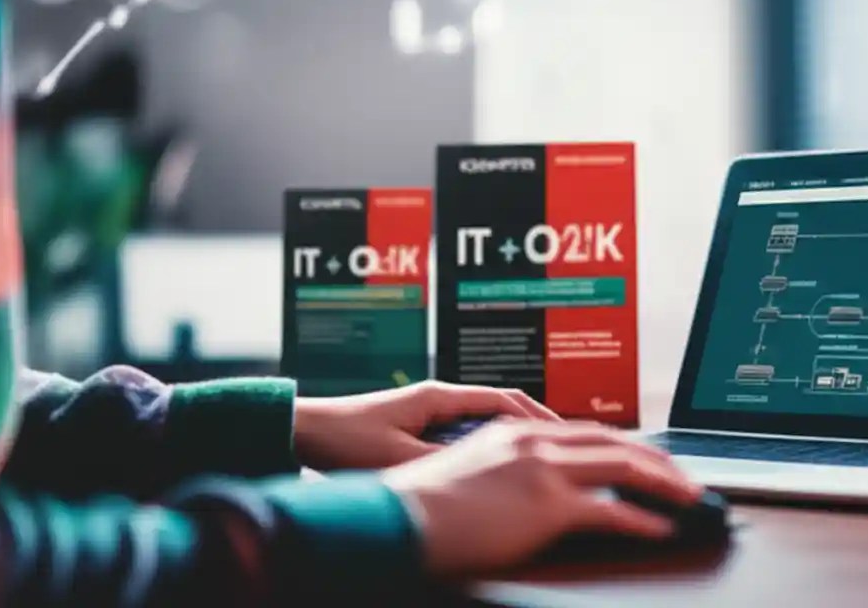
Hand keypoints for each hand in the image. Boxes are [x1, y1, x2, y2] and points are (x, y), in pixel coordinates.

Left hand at [293, 381, 559, 469]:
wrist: (304, 430)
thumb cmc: (343, 439)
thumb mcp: (397, 457)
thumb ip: (441, 462)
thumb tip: (482, 472)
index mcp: (438, 396)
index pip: (503, 399)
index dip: (537, 415)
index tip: (563, 432)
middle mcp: (437, 397)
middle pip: (499, 405)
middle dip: (532, 422)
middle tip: (563, 443)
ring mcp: (428, 409)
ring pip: (483, 418)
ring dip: (510, 433)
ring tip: (538, 454)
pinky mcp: (416, 424)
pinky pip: (465, 430)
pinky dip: (486, 443)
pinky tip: (494, 463)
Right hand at [381, 419, 703, 576]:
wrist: (397, 518)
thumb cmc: (420, 505)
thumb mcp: (468, 471)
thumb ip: (504, 471)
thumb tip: (527, 493)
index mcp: (515, 431)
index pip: (585, 431)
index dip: (623, 445)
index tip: (645, 457)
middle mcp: (535, 441)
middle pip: (614, 442)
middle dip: (656, 460)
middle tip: (683, 475)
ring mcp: (545, 469)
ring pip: (624, 467)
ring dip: (663, 483)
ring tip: (688, 496)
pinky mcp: (549, 503)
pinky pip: (612, 510)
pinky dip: (643, 520)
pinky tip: (661, 527)